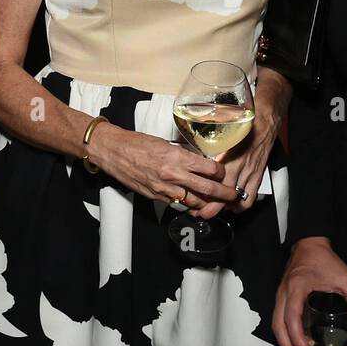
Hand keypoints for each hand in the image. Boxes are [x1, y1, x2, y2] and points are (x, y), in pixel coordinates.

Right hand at [86, 122, 239, 214]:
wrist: (113, 151)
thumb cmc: (136, 143)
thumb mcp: (164, 143)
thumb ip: (182, 155)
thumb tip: (197, 161)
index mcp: (177, 157)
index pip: (209, 168)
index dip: (221, 172)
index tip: (225, 172)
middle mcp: (173, 175)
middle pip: (207, 189)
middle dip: (223, 194)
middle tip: (233, 195)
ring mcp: (164, 188)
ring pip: (193, 201)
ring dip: (205, 202)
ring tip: (214, 202)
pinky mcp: (155, 196)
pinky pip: (176, 202)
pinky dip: (185, 202)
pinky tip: (190, 201)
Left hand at [196, 95, 281, 218]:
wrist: (264, 121)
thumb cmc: (242, 124)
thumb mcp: (222, 134)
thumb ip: (209, 147)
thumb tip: (195, 156)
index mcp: (227, 155)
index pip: (212, 180)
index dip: (202, 192)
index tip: (192, 197)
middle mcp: (239, 166)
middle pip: (222, 194)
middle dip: (210, 207)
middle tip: (200, 211)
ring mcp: (250, 173)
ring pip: (236, 200)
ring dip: (225, 208)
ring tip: (215, 210)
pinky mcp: (258, 176)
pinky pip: (250, 198)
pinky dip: (241, 206)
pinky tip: (233, 205)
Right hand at [273, 237, 346, 345]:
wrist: (309, 244)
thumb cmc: (326, 260)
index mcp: (297, 287)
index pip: (292, 316)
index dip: (296, 336)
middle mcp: (284, 293)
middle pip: (278, 325)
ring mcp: (279, 295)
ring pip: (275, 324)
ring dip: (284, 343)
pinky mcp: (280, 297)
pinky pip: (277, 319)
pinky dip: (284, 333)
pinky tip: (296, 342)